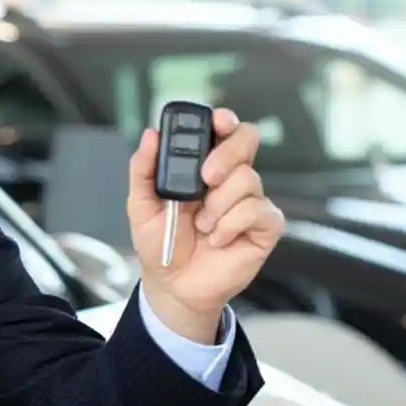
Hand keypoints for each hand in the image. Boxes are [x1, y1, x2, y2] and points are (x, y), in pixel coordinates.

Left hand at [126, 108, 284, 343]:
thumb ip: (143, 169)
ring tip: (201, 225)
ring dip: (217, 205)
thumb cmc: (160, 242)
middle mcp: (230, 178)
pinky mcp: (264, 226)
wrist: (172, 284)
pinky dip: (230, 225)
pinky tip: (217, 238)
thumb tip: (150, 135)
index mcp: (203, 165)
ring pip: (248, 180)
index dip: (224, 120)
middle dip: (227, 153)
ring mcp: (250, 200)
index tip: (217, 122)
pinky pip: (256, 211)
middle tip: (206, 178)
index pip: (223, 130)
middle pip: (247, 140)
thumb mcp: (141, 204)